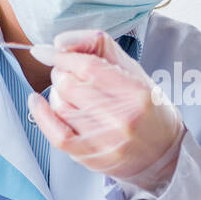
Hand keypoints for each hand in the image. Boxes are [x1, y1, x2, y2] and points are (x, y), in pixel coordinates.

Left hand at [28, 30, 184, 192]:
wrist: (163, 154)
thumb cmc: (149, 110)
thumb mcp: (134, 72)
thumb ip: (100, 49)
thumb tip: (59, 43)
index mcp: (136, 93)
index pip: (88, 66)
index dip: (65, 56)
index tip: (54, 52)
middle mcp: (121, 118)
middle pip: (70, 85)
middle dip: (62, 74)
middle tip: (70, 75)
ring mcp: (105, 140)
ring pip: (61, 106)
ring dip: (58, 94)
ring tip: (71, 94)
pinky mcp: (91, 156)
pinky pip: (56, 134)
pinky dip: (41, 115)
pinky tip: (37, 102)